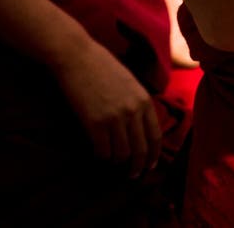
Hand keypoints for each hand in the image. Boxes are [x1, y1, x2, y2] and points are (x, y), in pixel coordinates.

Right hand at [53, 37, 161, 177]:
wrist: (78, 57)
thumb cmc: (102, 66)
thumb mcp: (129, 82)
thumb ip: (137, 103)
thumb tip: (140, 127)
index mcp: (144, 99)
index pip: (155, 135)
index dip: (154, 154)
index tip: (150, 165)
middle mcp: (133, 110)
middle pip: (141, 149)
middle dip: (138, 166)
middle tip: (132, 175)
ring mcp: (115, 118)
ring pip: (121, 154)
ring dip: (118, 162)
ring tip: (113, 162)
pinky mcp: (95, 123)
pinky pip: (103, 151)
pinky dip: (102, 156)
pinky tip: (99, 153)